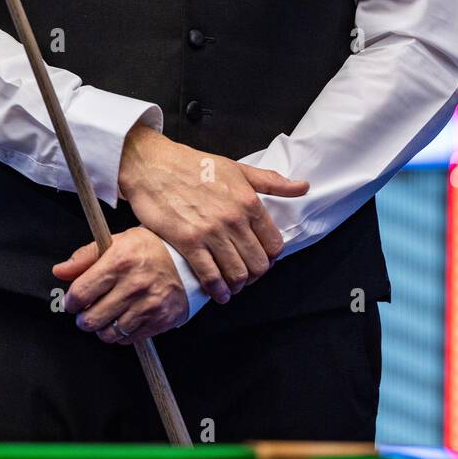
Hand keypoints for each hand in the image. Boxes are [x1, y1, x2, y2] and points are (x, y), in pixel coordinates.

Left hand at [53, 227, 188, 344]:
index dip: (71, 301)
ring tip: (106, 315)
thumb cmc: (149, 250)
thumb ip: (85, 257)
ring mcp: (148, 305)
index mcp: (120, 260)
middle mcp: (134, 284)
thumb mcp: (117, 242)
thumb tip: (59, 270)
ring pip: (108, 334)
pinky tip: (124, 318)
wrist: (188, 262)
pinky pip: (127, 340)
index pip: (80, 293)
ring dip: (102, 328)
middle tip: (88, 311)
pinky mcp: (159, 321)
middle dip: (83, 318)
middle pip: (91, 319)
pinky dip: (120, 333)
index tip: (73, 301)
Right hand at [116, 124, 309, 304]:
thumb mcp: (238, 169)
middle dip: (255, 275)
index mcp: (249, 202)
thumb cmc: (194, 165)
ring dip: (237, 286)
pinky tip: (218, 293)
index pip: (274, 244)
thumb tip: (303, 187)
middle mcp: (234, 219)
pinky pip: (210, 276)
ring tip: (233, 286)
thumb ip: (272, 182)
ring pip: (237, 274)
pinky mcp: (188, 242)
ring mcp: (211, 233)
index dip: (271, 257)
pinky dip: (217, 290)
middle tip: (247, 275)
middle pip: (258, 264)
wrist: (154, 165)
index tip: (263, 259)